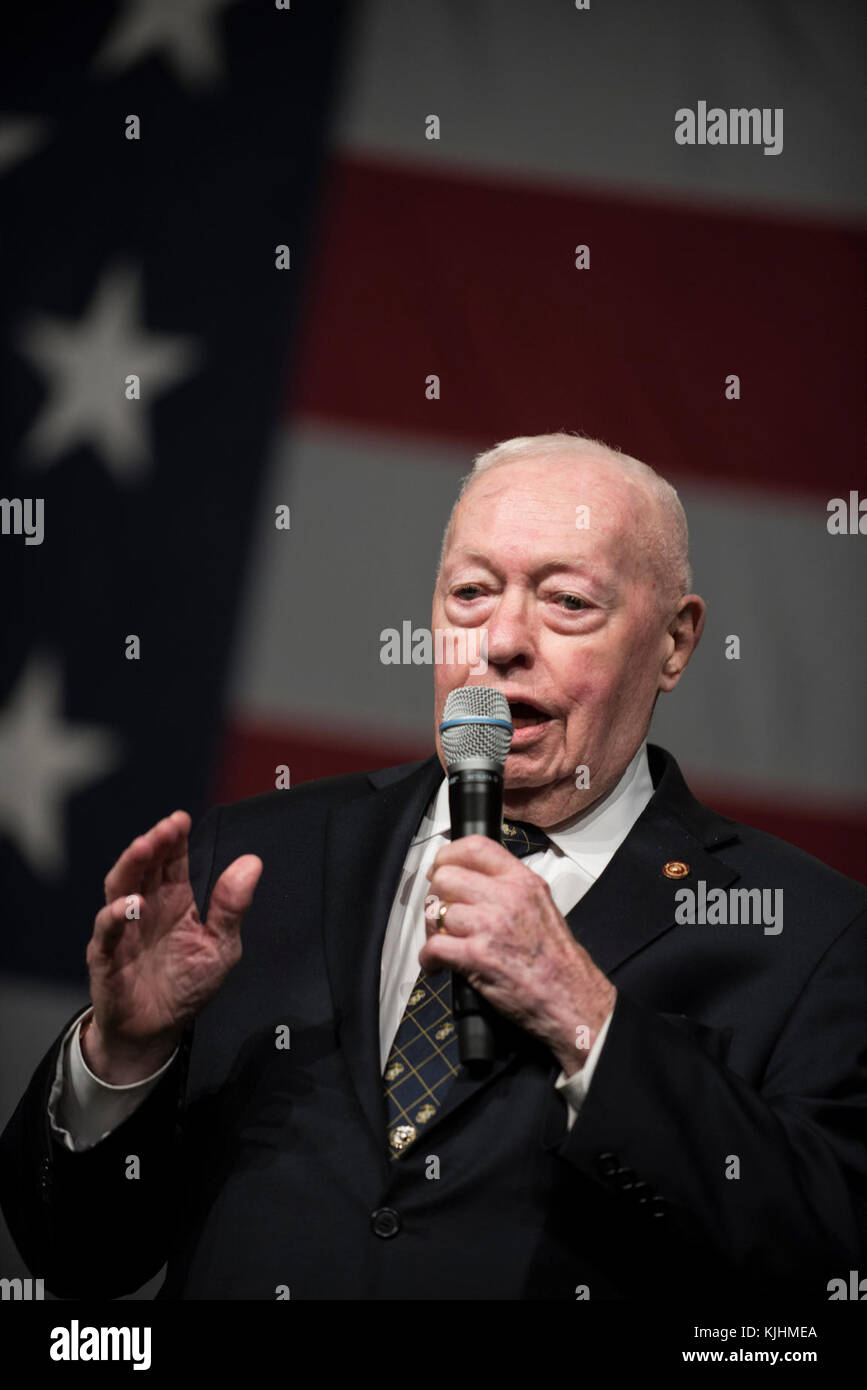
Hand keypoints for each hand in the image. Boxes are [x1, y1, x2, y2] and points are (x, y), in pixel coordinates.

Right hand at [84, 810, 261, 1082]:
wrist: (155, 1031)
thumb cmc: (187, 984)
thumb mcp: (221, 945)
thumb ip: (231, 906)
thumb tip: (252, 862)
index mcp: (175, 900)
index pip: (172, 860)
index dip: (174, 839)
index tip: (182, 820)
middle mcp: (146, 907)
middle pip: (145, 866)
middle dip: (154, 843)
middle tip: (167, 827)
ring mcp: (123, 929)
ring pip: (120, 888)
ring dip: (131, 866)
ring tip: (145, 847)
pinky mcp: (106, 955)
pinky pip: (106, 931)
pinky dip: (116, 915)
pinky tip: (132, 904)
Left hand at [419, 836, 614, 1075]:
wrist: (571, 997)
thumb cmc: (556, 959)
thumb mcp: (540, 905)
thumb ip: (508, 887)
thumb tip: (471, 880)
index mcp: (522, 881)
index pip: (474, 846)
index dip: (448, 856)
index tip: (441, 869)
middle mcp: (506, 896)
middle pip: (446, 877)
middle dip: (436, 897)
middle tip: (441, 914)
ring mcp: (490, 925)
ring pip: (436, 911)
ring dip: (431, 930)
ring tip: (443, 943)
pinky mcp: (477, 955)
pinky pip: (433, 946)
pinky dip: (428, 959)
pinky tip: (438, 966)